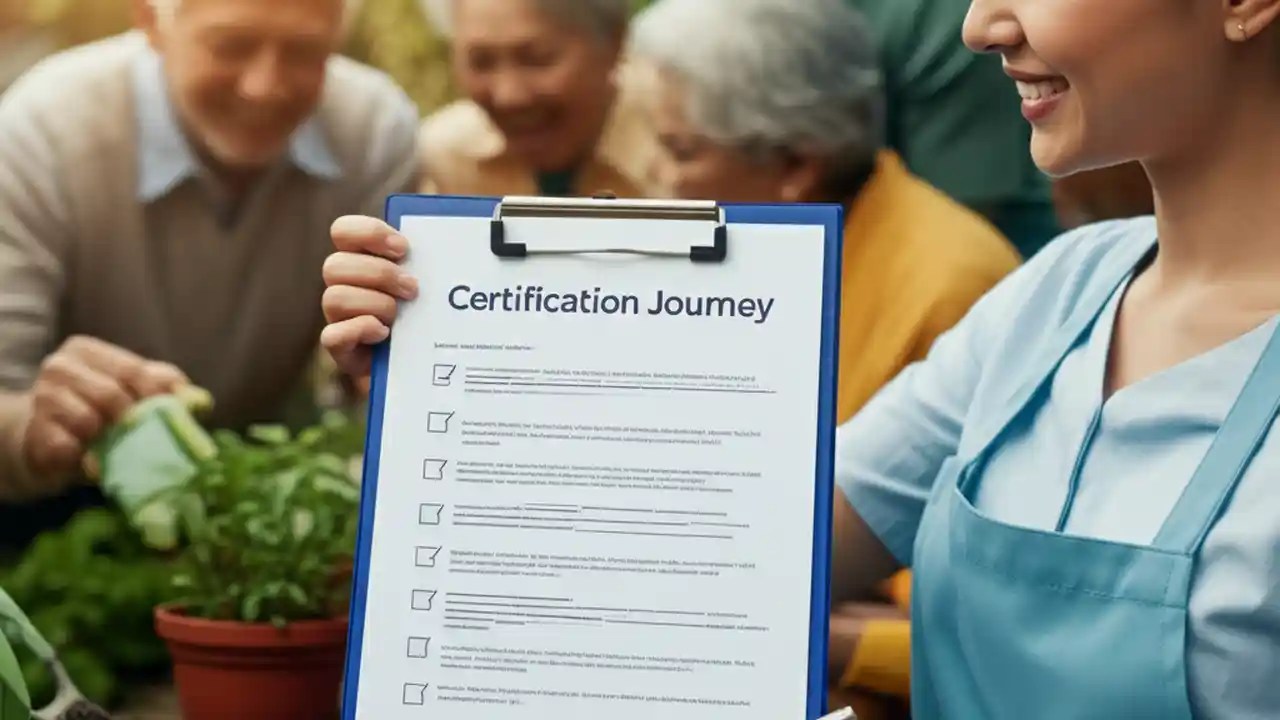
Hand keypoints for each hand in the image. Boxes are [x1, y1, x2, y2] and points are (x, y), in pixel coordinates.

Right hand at [22, 336, 189, 478]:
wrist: (48, 442)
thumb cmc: (101, 413)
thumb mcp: (134, 394)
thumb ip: (167, 389)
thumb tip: (202, 401)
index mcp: (87, 350)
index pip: (134, 370)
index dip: (158, 395)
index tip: (174, 415)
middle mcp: (60, 367)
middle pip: (111, 394)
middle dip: (132, 420)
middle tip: (141, 436)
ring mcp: (42, 399)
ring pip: (87, 420)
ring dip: (107, 440)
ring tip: (112, 445)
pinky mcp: (34, 433)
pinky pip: (67, 447)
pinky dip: (86, 459)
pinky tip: (91, 460)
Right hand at [321, 215, 418, 377]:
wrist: (420, 365)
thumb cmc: (425, 317)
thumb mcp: (429, 286)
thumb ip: (433, 263)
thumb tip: (470, 245)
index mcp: (361, 259)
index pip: (344, 231)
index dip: (369, 233)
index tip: (403, 248)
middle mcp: (343, 285)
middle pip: (335, 265)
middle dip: (380, 274)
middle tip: (413, 288)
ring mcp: (338, 317)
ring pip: (335, 297)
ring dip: (375, 303)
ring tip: (400, 314)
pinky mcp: (340, 348)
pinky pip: (332, 335)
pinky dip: (361, 330)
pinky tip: (384, 333)